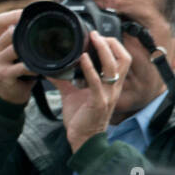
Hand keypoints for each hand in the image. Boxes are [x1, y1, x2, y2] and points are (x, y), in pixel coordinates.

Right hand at [0, 9, 37, 105]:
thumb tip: (45, 23)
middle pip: (9, 32)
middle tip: (46, 34)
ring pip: (15, 48)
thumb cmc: (16, 71)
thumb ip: (22, 39)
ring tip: (46, 52)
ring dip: (32, 50)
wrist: (6, 96)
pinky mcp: (3, 75)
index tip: (31, 14)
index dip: (15, 14)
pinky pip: (21, 67)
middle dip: (28, 32)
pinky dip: (33, 67)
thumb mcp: (15, 53)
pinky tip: (39, 69)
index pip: (0, 20)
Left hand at [48, 32, 131, 153]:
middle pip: (124, 59)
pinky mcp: (98, 102)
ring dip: (103, 50)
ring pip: (114, 67)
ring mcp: (108, 95)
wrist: (82, 139)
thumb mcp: (72, 93)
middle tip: (96, 34)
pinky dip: (90, 68)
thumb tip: (50, 68)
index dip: (114, 46)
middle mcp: (113, 88)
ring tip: (93, 38)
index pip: (121, 60)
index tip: (98, 36)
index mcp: (111, 84)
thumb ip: (64, 79)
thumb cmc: (81, 117)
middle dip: (112, 44)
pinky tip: (82, 58)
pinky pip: (97, 82)